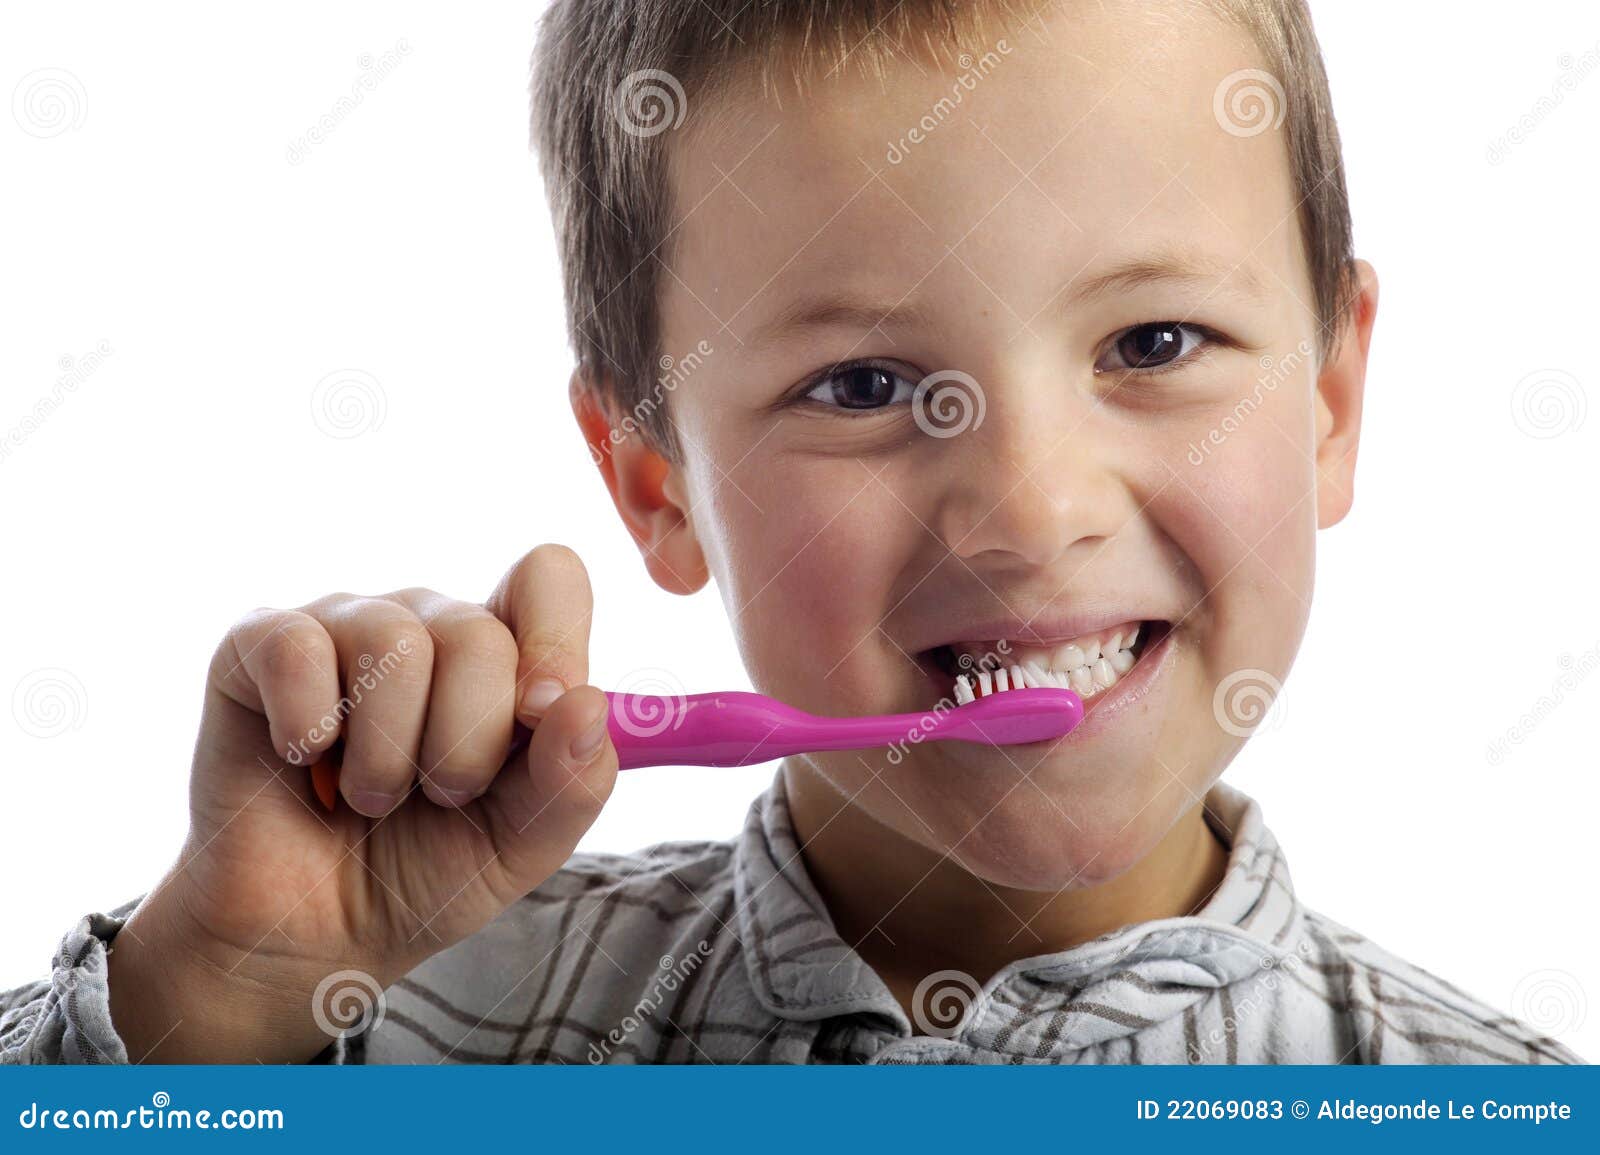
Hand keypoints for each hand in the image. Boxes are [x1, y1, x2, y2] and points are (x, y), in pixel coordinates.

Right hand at [108, 544, 615, 1061]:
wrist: (309, 933)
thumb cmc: (421, 872)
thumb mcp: (522, 846)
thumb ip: (573, 781)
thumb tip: (587, 703)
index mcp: (502, 654)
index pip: (548, 576)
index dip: (554, 643)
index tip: (536, 719)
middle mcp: (426, 623)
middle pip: (478, 632)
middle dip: (467, 745)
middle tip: (439, 795)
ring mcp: (342, 625)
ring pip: (396, 642)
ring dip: (387, 755)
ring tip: (370, 796)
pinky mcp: (257, 645)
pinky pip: (297, 648)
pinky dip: (309, 727)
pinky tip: (304, 761)